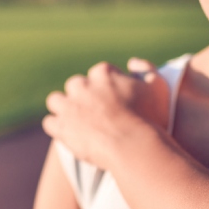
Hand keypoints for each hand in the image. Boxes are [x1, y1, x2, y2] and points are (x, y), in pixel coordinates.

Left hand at [42, 58, 170, 167]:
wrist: (133, 146)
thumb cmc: (149, 118)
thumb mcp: (158, 87)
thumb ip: (147, 69)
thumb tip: (131, 62)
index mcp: (103, 73)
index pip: (99, 74)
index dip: (105, 89)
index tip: (113, 102)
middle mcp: (82, 85)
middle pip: (76, 86)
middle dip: (82, 97)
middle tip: (94, 114)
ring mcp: (69, 106)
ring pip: (57, 101)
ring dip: (64, 109)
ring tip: (76, 123)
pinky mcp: (61, 127)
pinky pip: (50, 123)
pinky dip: (58, 128)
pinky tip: (70, 135)